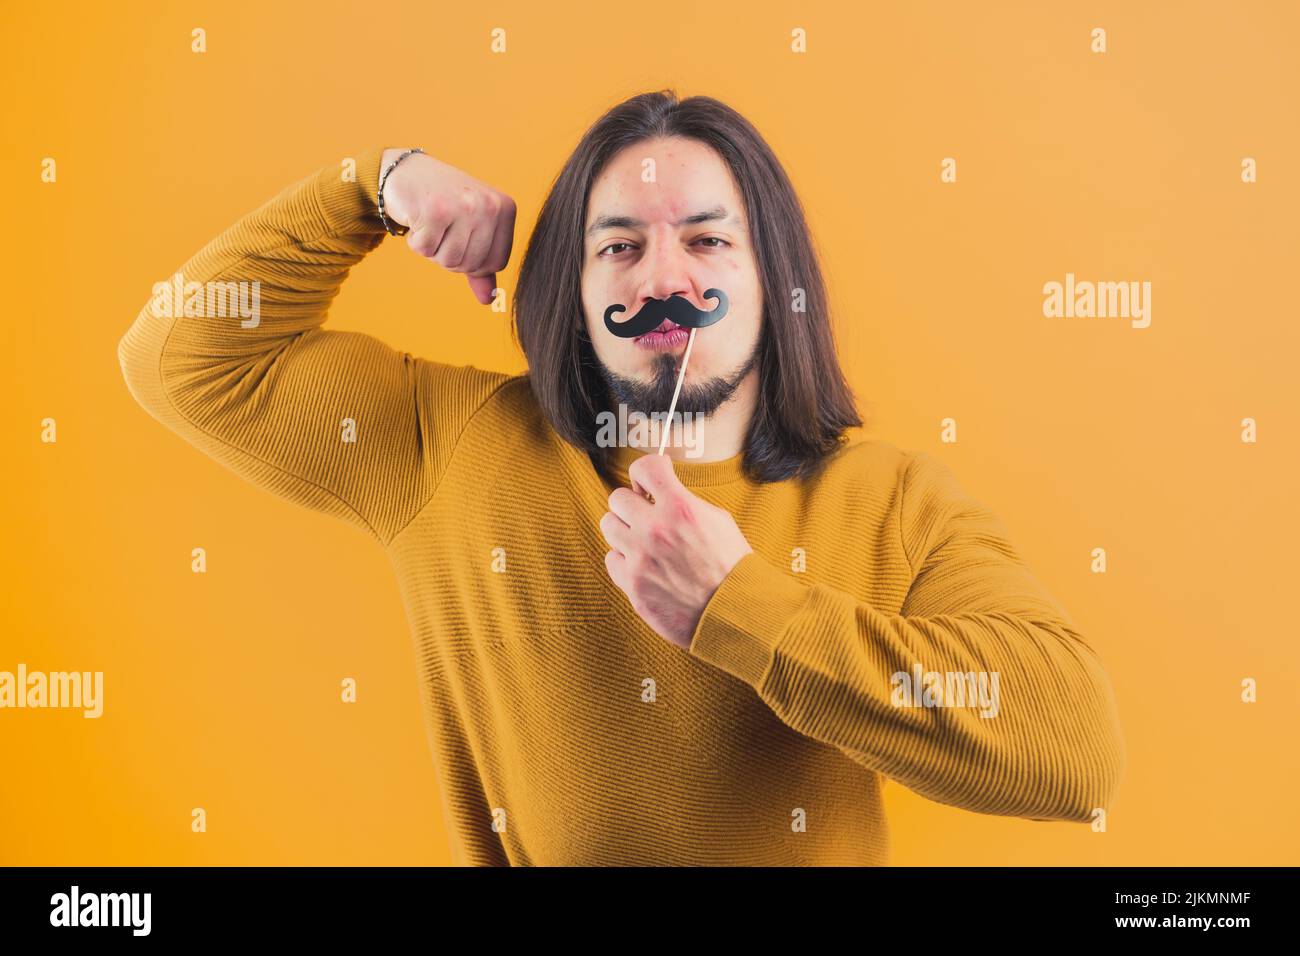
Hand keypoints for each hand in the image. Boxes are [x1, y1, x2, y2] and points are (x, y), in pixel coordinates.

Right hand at [378, 148, 516, 304]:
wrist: (407, 171)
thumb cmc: (444, 202)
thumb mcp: (471, 230)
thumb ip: (482, 265)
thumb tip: (488, 300)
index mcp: (504, 208)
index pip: (496, 263)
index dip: (473, 260)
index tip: (460, 236)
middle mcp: (488, 205)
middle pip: (472, 264)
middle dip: (450, 255)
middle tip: (442, 227)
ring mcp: (462, 206)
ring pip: (449, 260)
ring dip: (433, 249)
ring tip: (430, 222)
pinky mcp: (434, 210)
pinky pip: (426, 250)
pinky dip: (416, 240)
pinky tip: (417, 217)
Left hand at [600, 454, 752, 648]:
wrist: (734, 611)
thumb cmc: (730, 566)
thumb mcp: (717, 520)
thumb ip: (684, 501)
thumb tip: (660, 488)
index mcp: (680, 508)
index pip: (644, 468)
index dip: (645, 471)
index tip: (649, 481)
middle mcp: (656, 530)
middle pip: (618, 498)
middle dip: (633, 504)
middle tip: (646, 515)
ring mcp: (641, 558)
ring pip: (608, 525)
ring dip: (624, 530)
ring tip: (642, 540)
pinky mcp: (633, 584)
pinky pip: (611, 559)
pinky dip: (624, 560)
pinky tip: (643, 565)